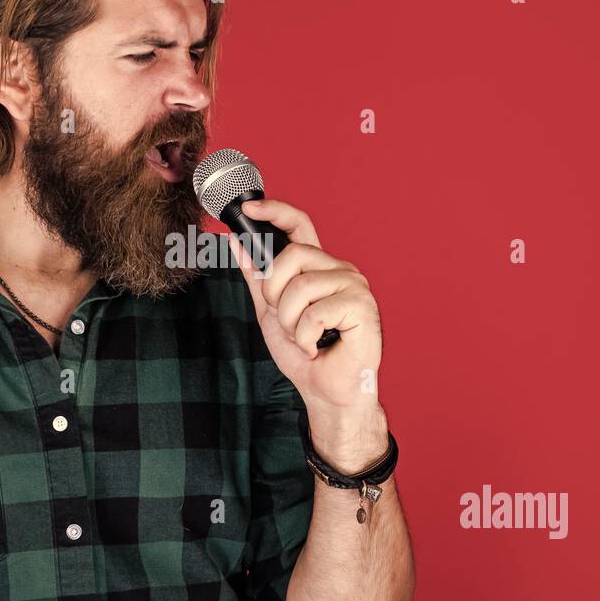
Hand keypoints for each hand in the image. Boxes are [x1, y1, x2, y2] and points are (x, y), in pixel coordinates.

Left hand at [227, 198, 384, 434]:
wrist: (326, 392)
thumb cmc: (305, 355)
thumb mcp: (270, 313)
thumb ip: (257, 278)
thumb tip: (236, 242)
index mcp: (318, 267)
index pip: (299, 226)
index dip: (275, 211)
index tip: (248, 209)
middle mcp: (339, 269)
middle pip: (293, 255)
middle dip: (275, 293)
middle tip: (285, 320)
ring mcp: (354, 285)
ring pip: (302, 286)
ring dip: (292, 322)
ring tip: (305, 339)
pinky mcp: (363, 306)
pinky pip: (317, 312)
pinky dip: (307, 337)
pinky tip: (317, 348)